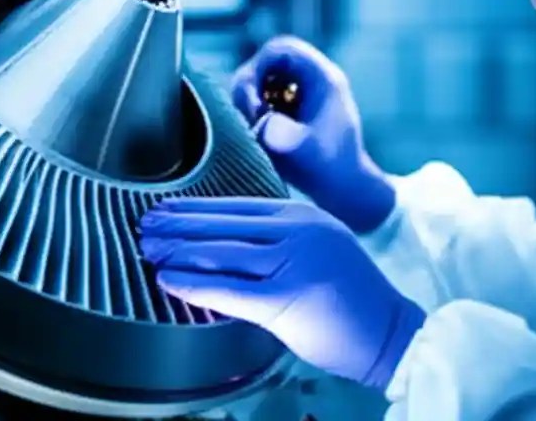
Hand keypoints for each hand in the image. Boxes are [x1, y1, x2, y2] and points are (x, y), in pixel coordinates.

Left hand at [139, 197, 423, 389]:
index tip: (165, 208)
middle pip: (223, 224)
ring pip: (221, 252)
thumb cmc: (351, 297)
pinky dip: (194, 285)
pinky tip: (169, 282)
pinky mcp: (288, 298)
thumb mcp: (318, 248)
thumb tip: (223, 241)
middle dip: (178, 225)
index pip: (236, 205)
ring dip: (178, 251)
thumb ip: (279, 239)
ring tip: (148, 250)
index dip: (195, 207)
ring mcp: (293, 262)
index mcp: (303, 215)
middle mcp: (297, 231)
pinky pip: (229, 290)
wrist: (391, 331)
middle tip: (143, 225)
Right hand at [230, 36, 393, 232]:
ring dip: (249, 103)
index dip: (257, 69)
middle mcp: (312, 81)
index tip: (252, 102)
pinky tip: (260, 137)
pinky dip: (254, 115)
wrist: (347, 192)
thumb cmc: (332, 171)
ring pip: (261, 83)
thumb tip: (263, 122)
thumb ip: (285, 136)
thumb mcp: (307, 153)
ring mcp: (302, 96)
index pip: (280, 50)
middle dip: (249, 88)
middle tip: (250, 118)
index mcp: (323, 79)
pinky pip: (263, 101)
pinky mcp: (293, 113)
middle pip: (266, 64)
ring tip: (255, 130)